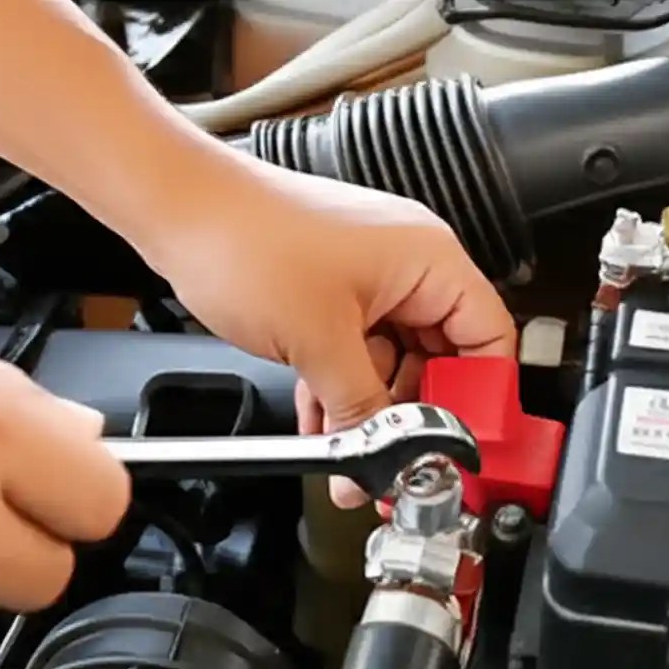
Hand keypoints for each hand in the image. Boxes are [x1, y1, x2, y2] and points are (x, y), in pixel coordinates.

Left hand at [137, 158, 515, 507]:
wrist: (177, 207)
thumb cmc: (244, 238)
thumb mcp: (318, 342)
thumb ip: (365, 406)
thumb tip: (392, 453)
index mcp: (429, 260)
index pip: (490, 338)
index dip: (481, 396)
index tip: (460, 442)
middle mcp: (408, 265)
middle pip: (441, 358)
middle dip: (414, 415)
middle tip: (398, 460)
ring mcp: (369, 278)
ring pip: (392, 363)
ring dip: (370, 409)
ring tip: (350, 455)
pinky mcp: (332, 291)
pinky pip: (355, 353)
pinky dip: (342, 390)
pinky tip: (322, 426)